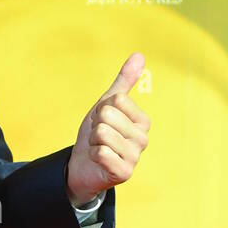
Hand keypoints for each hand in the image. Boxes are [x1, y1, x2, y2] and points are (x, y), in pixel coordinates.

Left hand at [65, 52, 149, 204]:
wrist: (83, 165)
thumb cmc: (97, 133)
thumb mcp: (107, 104)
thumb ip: (124, 82)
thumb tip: (139, 55)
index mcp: (143, 121)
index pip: (116, 100)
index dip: (100, 109)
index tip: (101, 120)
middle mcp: (143, 138)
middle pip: (107, 115)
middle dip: (95, 125)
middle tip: (98, 137)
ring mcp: (135, 157)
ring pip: (102, 133)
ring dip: (93, 141)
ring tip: (98, 147)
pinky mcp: (124, 173)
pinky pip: (100, 153)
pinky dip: (93, 155)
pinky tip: (99, 161)